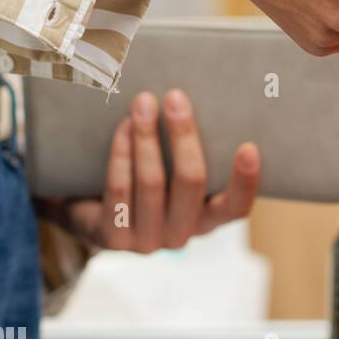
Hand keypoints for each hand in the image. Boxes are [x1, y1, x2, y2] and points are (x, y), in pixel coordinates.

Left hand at [37, 89, 259, 251]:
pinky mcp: (113, 237)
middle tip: (176, 97)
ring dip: (147, 137)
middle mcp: (182, 235)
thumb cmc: (144, 182)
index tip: (248, 146)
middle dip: (184, 136)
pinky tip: (123, 128)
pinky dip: (122, 153)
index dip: (246, 181)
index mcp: (208, 220)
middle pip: (191, 183)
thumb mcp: (173, 174)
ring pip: (152, 183)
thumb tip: (193, 98)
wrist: (89, 214)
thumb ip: (190, 151)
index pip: (237, 208)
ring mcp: (147, 241)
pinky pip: (120, 189)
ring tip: (143, 103)